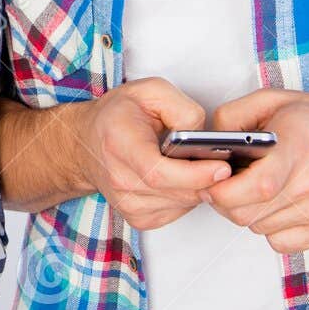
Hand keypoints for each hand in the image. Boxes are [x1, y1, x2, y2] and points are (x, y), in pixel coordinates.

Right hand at [76, 78, 233, 230]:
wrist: (86, 144)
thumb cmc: (117, 115)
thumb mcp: (150, 91)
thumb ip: (181, 109)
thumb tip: (202, 137)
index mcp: (120, 144)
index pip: (159, 172)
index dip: (195, 174)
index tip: (221, 166)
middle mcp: (120, 180)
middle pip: (177, 191)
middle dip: (206, 178)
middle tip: (220, 160)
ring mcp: (128, 204)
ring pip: (182, 204)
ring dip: (198, 187)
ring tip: (196, 164)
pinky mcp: (138, 218)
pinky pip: (177, 211)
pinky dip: (187, 195)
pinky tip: (180, 177)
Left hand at [200, 89, 308, 252]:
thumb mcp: (276, 101)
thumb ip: (235, 116)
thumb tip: (210, 142)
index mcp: (295, 151)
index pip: (253, 188)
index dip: (221, 190)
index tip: (212, 181)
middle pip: (247, 215)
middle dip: (226, 202)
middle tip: (228, 185)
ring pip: (259, 229)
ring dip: (249, 213)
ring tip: (258, 190)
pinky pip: (280, 244)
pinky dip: (271, 228)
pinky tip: (278, 205)